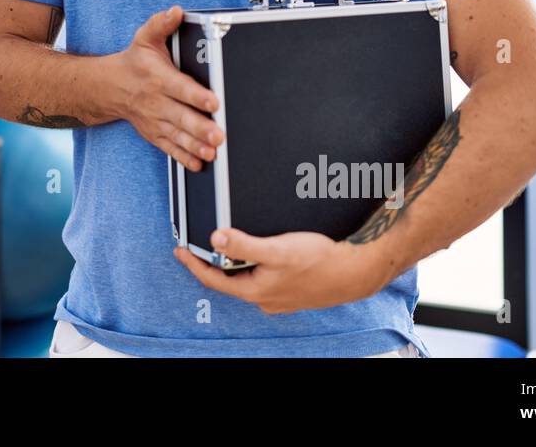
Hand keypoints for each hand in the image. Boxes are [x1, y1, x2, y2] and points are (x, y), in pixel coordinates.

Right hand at [109, 5, 221, 171]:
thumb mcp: (144, 38)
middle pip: (181, 116)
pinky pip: (169, 148)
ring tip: (212, 152)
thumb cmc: (134, 62)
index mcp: (158, 78)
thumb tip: (176, 11)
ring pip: (177, 135)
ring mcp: (155, 120)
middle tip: (218, 135)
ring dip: (195, 145)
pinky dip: (183, 157)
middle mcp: (157, 101)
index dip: (197, 95)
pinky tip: (198, 163)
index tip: (213, 101)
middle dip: (200, 127)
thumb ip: (161, 23)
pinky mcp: (154, 134)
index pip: (180, 87)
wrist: (109, 87)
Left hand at [173, 228, 384, 313]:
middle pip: (229, 278)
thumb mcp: (277, 249)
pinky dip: (255, 263)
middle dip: (214, 260)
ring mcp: (278, 297)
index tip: (179, 249)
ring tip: (229, 241)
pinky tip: (261, 250)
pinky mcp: (291, 290)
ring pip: (247, 277)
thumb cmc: (320, 261)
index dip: (193, 263)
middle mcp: (264, 298)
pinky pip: (264, 276)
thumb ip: (244, 245)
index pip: (213, 279)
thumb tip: (214, 238)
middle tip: (200, 240)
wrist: (356, 272)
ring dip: (235, 260)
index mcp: (255, 291)